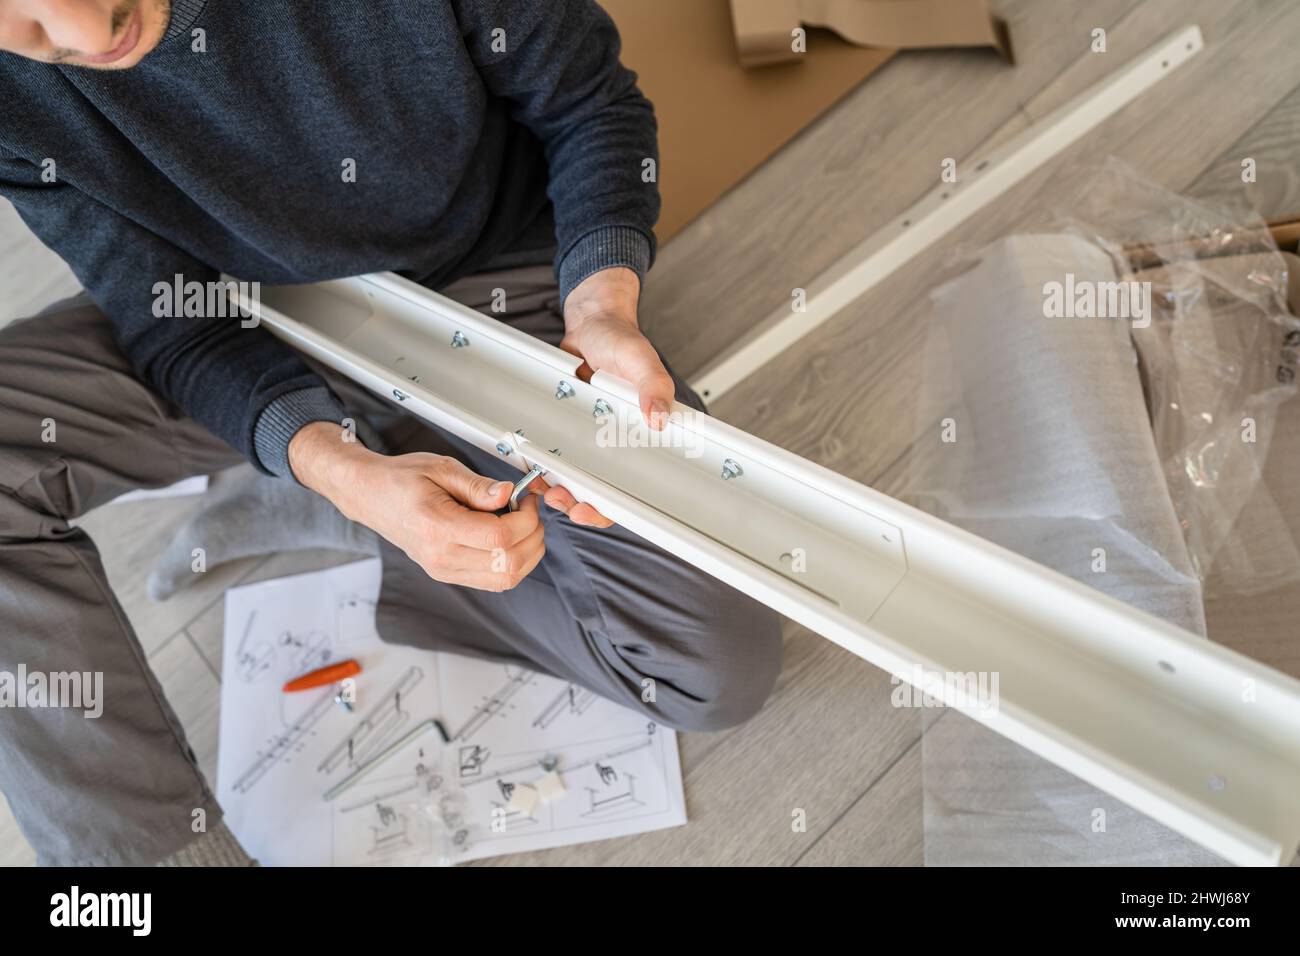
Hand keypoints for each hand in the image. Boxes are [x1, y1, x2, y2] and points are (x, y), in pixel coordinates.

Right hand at [289, 422, 543, 590]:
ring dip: (527, 554)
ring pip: (505, 579)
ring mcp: (443, 570)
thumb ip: (478, 485)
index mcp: (437, 527)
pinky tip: (511, 539)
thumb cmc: (402, 480)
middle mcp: (440, 556)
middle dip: (532, 537)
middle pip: (508, 564)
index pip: (499, 537)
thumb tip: (508, 493)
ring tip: (523, 526)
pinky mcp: (447, 574)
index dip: (525, 519)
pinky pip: (493, 581)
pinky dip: (512, 563)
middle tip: (530, 512)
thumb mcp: (442, 468)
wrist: (371, 496)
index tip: (526, 500)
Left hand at [555, 266, 675, 527]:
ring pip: (577, 480)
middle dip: (583, 505)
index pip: (636, 484)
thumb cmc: (621, 341)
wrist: (591, 323)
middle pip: (603, 492)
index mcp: (642, 433)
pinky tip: (535, 469)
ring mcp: (590, 439)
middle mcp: (617, 443)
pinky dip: (546, 466)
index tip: (597, 510)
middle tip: (567, 502)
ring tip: (549, 489)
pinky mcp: (567, 428)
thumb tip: (660, 418)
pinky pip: (557, 456)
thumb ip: (653, 386)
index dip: (616, 505)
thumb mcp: (641, 359)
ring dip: (562, 491)